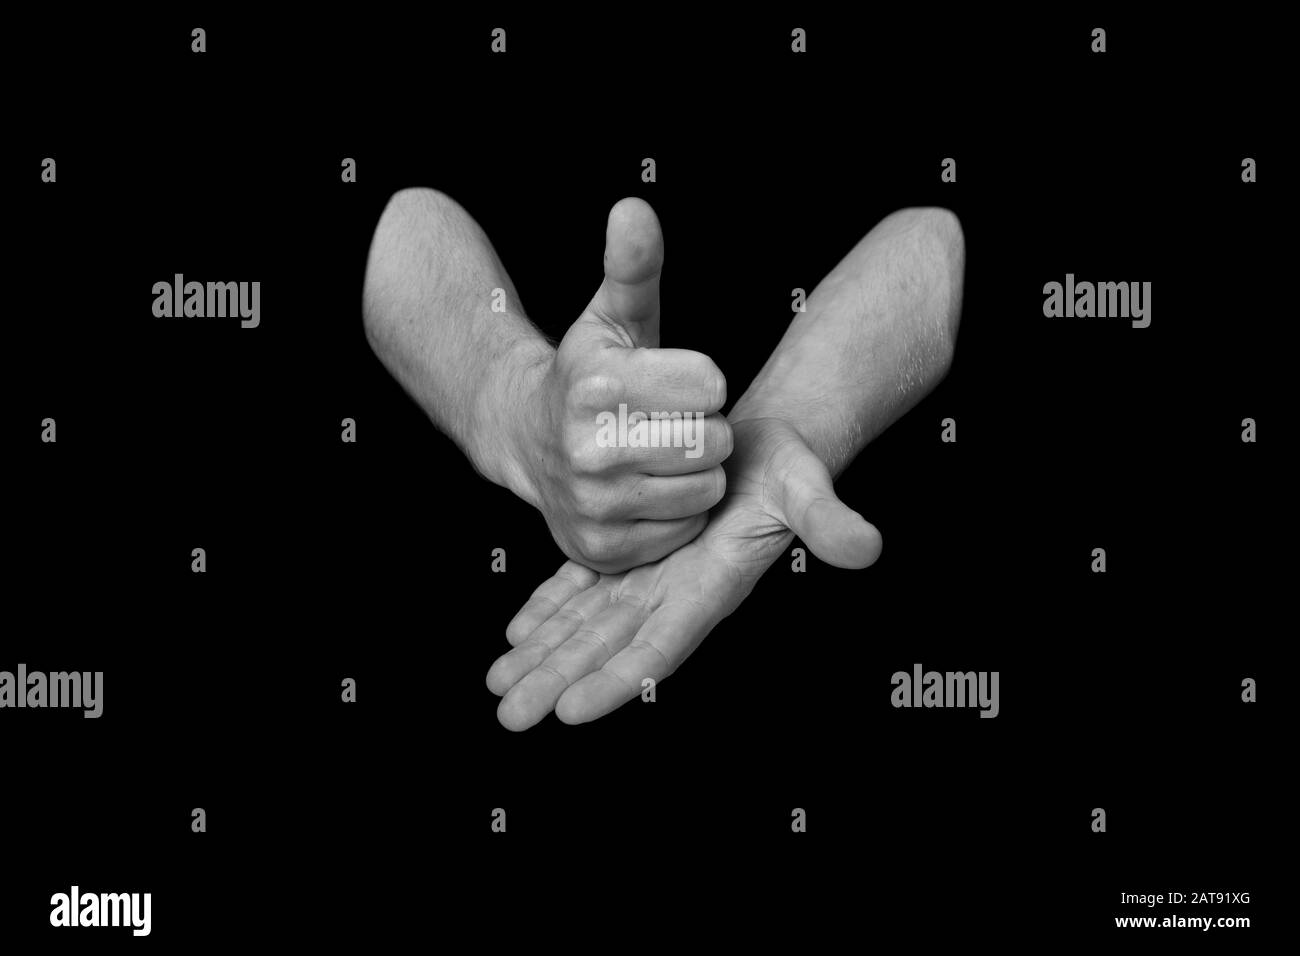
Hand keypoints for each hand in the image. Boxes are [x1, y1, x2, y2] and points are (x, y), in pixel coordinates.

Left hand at [486, 416, 881, 729]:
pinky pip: (583, 587)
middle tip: (510, 714)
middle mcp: (675, 592)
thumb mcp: (808, 486)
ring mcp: (652, 575)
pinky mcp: (635, 550)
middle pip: (608, 647)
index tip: (571, 711)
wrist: (769, 444)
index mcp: (711, 588)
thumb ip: (829, 521)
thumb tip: (867, 548)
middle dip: (558, 681)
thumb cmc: (791, 465)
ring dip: (545, 654)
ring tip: (500, 684)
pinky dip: (550, 609)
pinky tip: (518, 632)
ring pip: (588, 624)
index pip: (659, 647)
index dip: (616, 680)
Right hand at [500, 197, 732, 572]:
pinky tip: (649, 490)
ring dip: (696, 472)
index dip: (703, 381)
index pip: (711, 385)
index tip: (677, 382)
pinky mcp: (603, 549)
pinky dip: (678, 514)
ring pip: (705, 489)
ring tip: (662, 455)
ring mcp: (594, 505)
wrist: (530, 438)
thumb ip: (634, 265)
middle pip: (713, 441)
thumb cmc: (591, 373)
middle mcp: (590, 449)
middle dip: (704, 428)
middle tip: (670, 422)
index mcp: (598, 384)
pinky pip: (685, 532)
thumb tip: (634, 206)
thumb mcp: (613, 315)